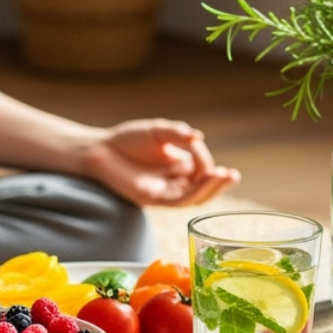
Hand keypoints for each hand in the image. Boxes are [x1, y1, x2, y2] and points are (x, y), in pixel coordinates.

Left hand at [83, 120, 239, 206]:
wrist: (100, 150)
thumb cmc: (127, 139)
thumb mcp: (156, 132)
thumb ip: (176, 135)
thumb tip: (198, 137)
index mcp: (178, 165)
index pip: (200, 167)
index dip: (203, 157)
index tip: (193, 142)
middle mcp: (174, 180)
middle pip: (203, 187)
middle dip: (219, 182)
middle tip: (232, 174)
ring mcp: (164, 191)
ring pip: (194, 197)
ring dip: (210, 188)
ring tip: (224, 177)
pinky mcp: (152, 198)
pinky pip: (177, 201)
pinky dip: (192, 193)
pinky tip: (203, 182)